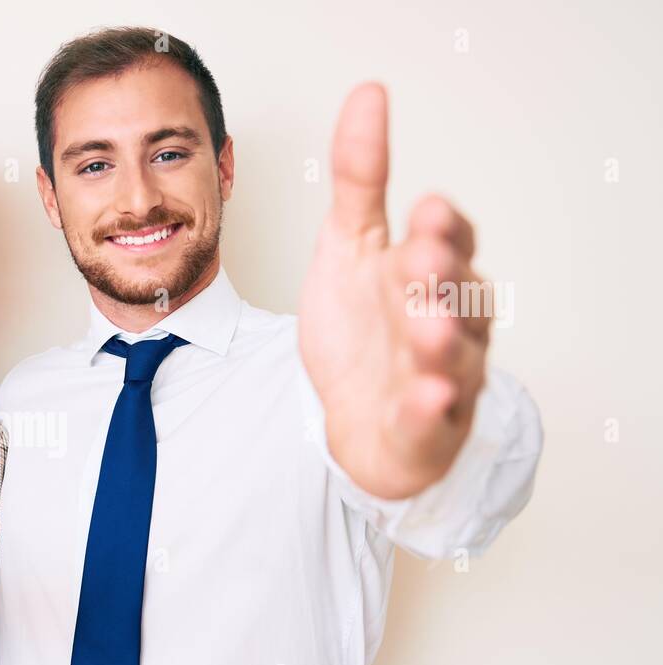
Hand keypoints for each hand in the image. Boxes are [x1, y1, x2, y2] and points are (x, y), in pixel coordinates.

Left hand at [299, 84, 491, 498]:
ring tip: (427, 328)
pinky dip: (430, 407)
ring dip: (443, 341)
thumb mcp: (349, 245)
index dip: (441, 228)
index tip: (423, 208)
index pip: (449, 241)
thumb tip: (368, 94)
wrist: (353, 420)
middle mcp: (449, 321)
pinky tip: (423, 395)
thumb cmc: (362, 330)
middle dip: (442, 277)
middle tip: (422, 259)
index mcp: (433, 273)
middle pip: (457, 295)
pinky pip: (433, 418)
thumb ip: (361, 178)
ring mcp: (443, 377)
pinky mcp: (428, 427)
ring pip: (455, 358)